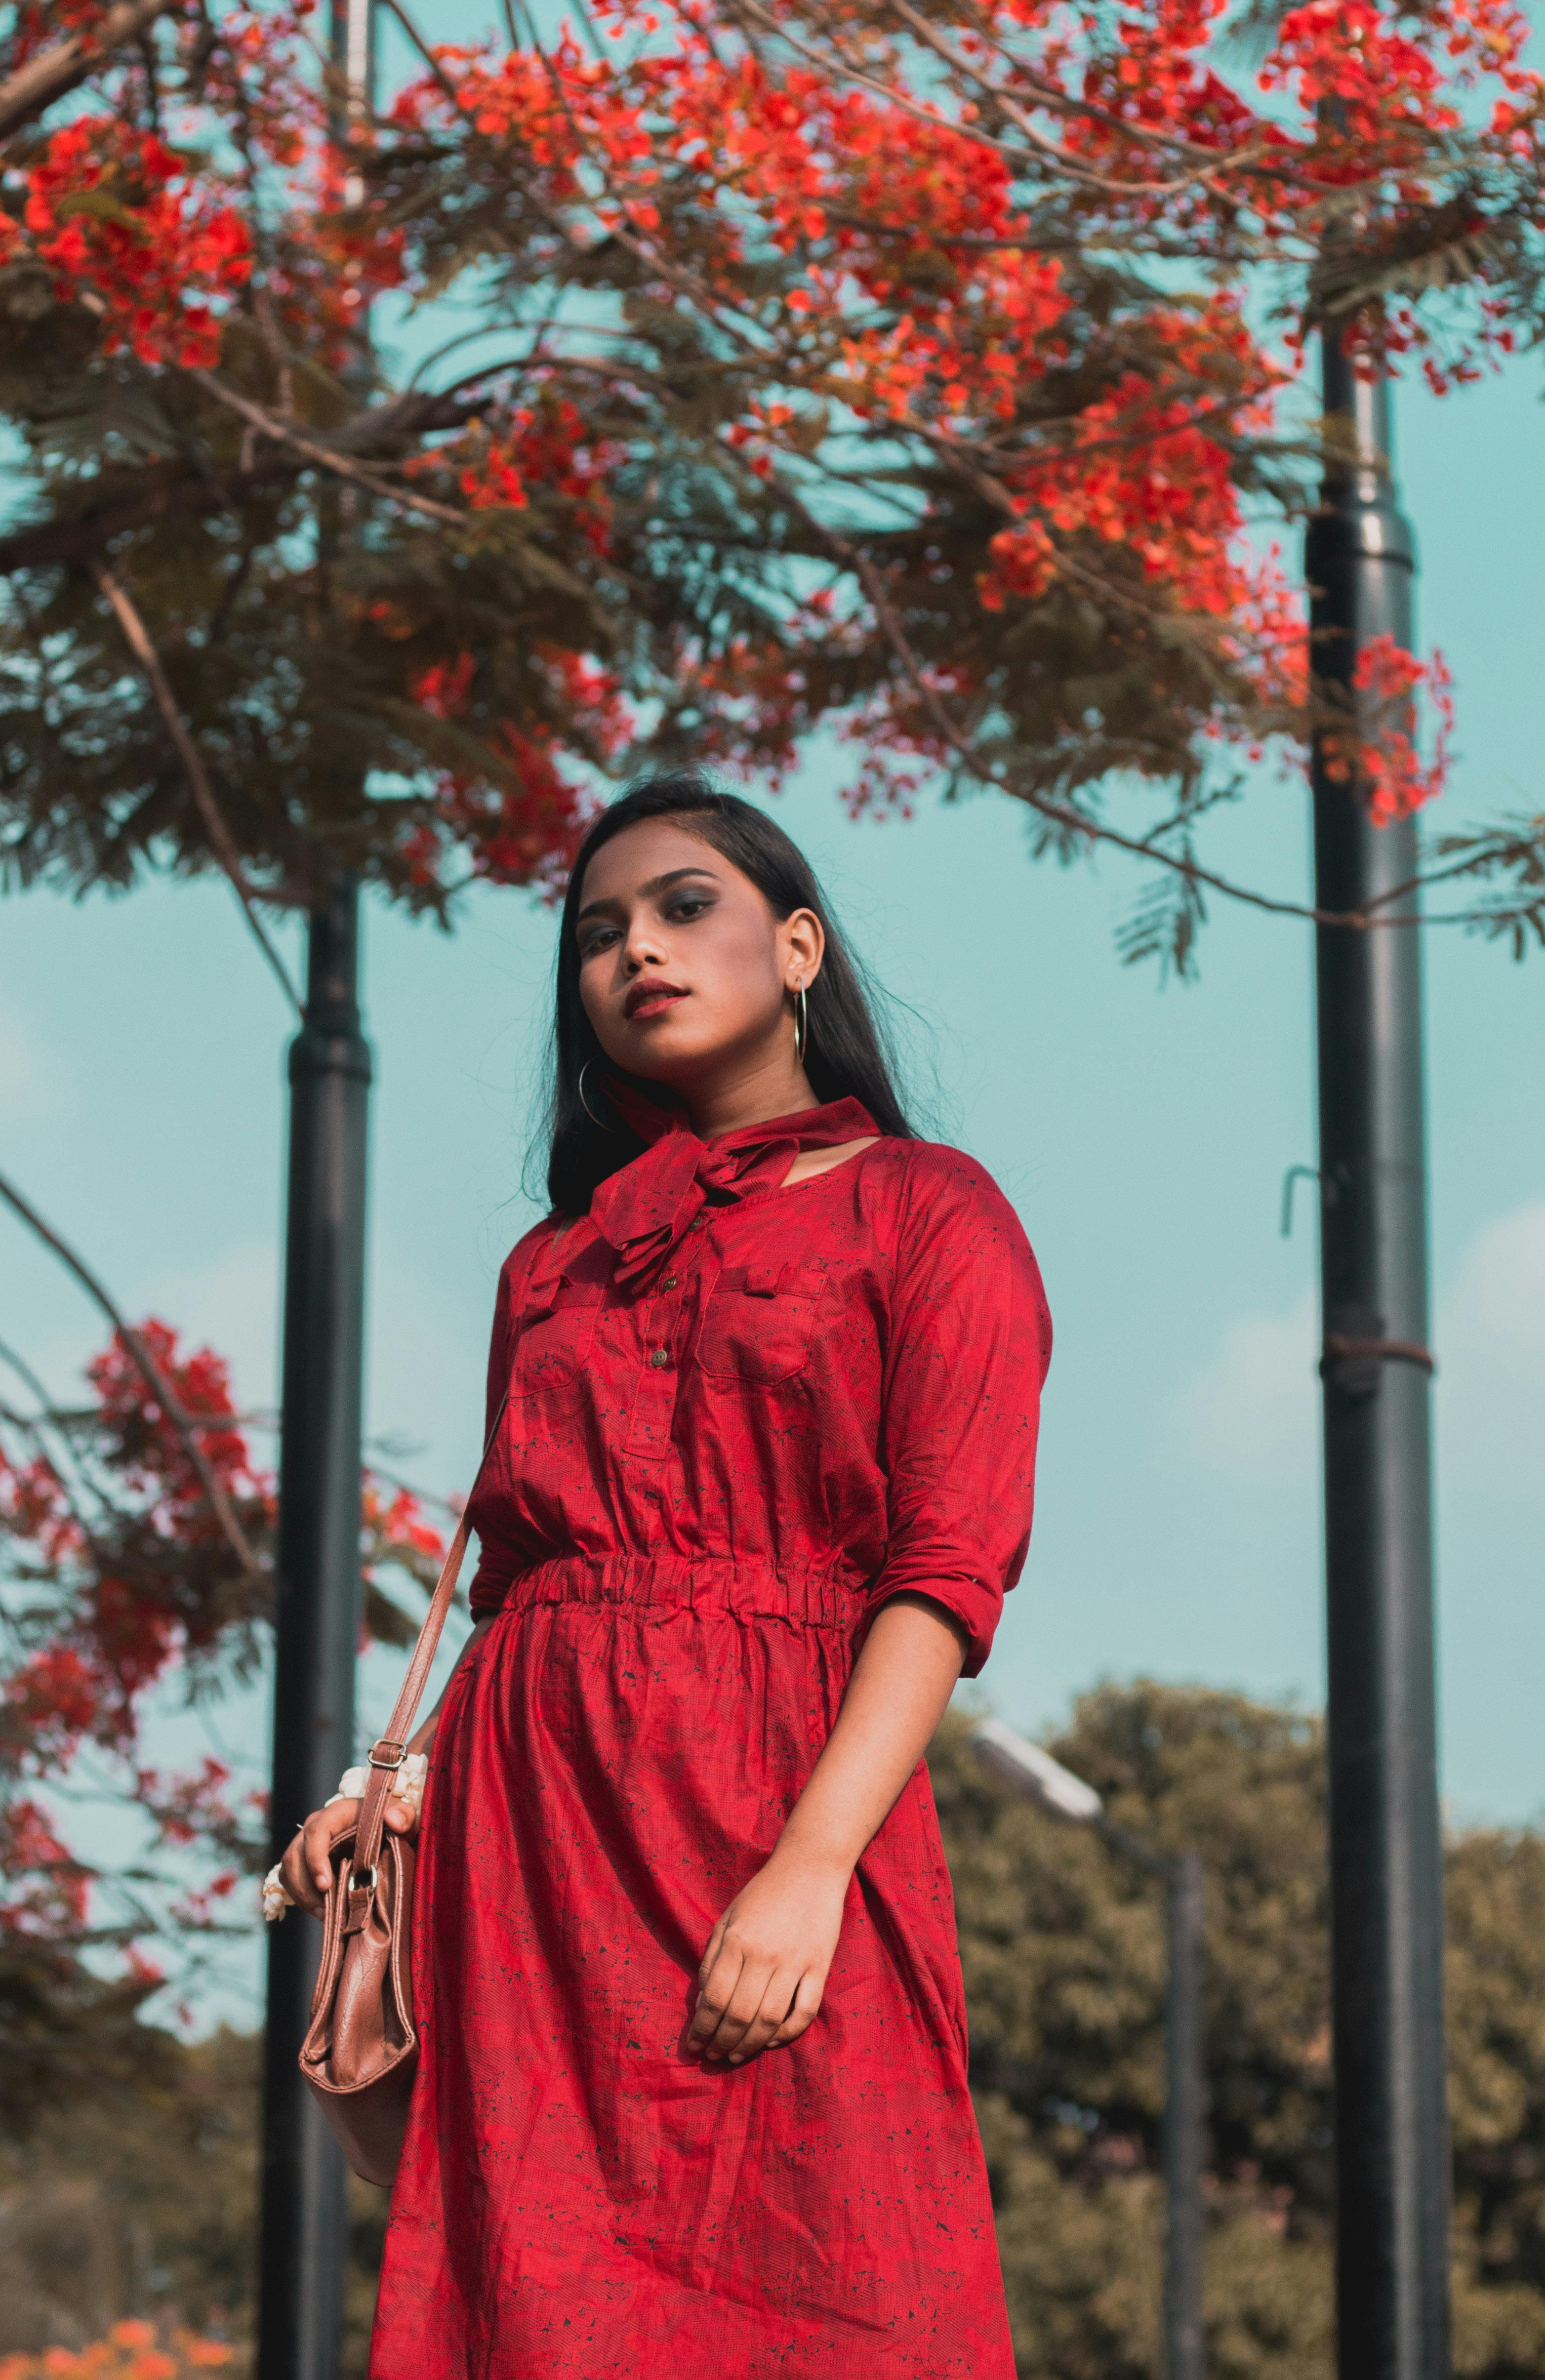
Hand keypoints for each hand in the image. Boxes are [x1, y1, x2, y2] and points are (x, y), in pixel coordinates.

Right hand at [278, 1792, 417, 1918]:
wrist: (386, 1832)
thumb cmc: (395, 1824)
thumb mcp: (406, 1819)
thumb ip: (405, 1816)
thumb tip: (392, 1819)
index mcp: (338, 1813)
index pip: (316, 1831)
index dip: (315, 1858)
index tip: (325, 1885)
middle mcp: (316, 1826)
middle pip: (295, 1854)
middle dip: (305, 1886)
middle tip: (325, 1911)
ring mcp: (307, 1845)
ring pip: (289, 1870)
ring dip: (301, 1896)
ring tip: (324, 1916)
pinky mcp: (305, 1863)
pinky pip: (292, 1881)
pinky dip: (302, 1898)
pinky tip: (322, 1913)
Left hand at [687, 1851, 848, 2066]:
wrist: (809, 1868)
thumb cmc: (762, 1893)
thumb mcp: (727, 1919)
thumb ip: (712, 1959)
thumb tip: (702, 2003)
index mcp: (737, 1941)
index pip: (714, 1998)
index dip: (702, 2028)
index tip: (694, 2045)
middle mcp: (764, 1955)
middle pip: (739, 2015)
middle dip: (722, 2042)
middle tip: (712, 2057)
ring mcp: (795, 1963)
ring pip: (769, 2020)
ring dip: (749, 2046)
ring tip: (734, 2057)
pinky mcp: (820, 1967)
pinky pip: (805, 2011)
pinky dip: (788, 2033)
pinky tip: (771, 2041)